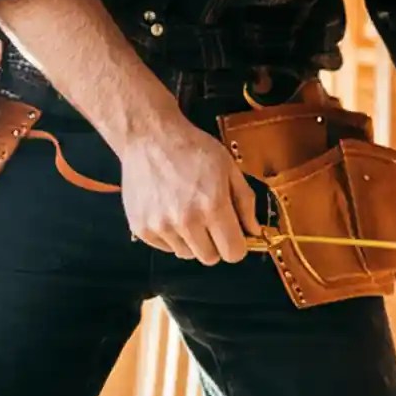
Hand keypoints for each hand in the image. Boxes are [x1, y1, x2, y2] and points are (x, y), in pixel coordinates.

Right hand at [119, 118, 263, 265]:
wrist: (150, 137)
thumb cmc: (194, 149)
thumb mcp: (229, 168)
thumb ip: (245, 202)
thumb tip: (254, 230)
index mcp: (213, 206)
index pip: (233, 253)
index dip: (237, 245)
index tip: (233, 234)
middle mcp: (186, 221)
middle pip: (210, 258)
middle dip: (215, 243)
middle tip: (209, 220)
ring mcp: (161, 226)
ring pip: (186, 254)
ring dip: (191, 240)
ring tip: (186, 211)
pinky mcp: (141, 228)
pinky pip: (165, 247)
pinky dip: (170, 236)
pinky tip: (169, 211)